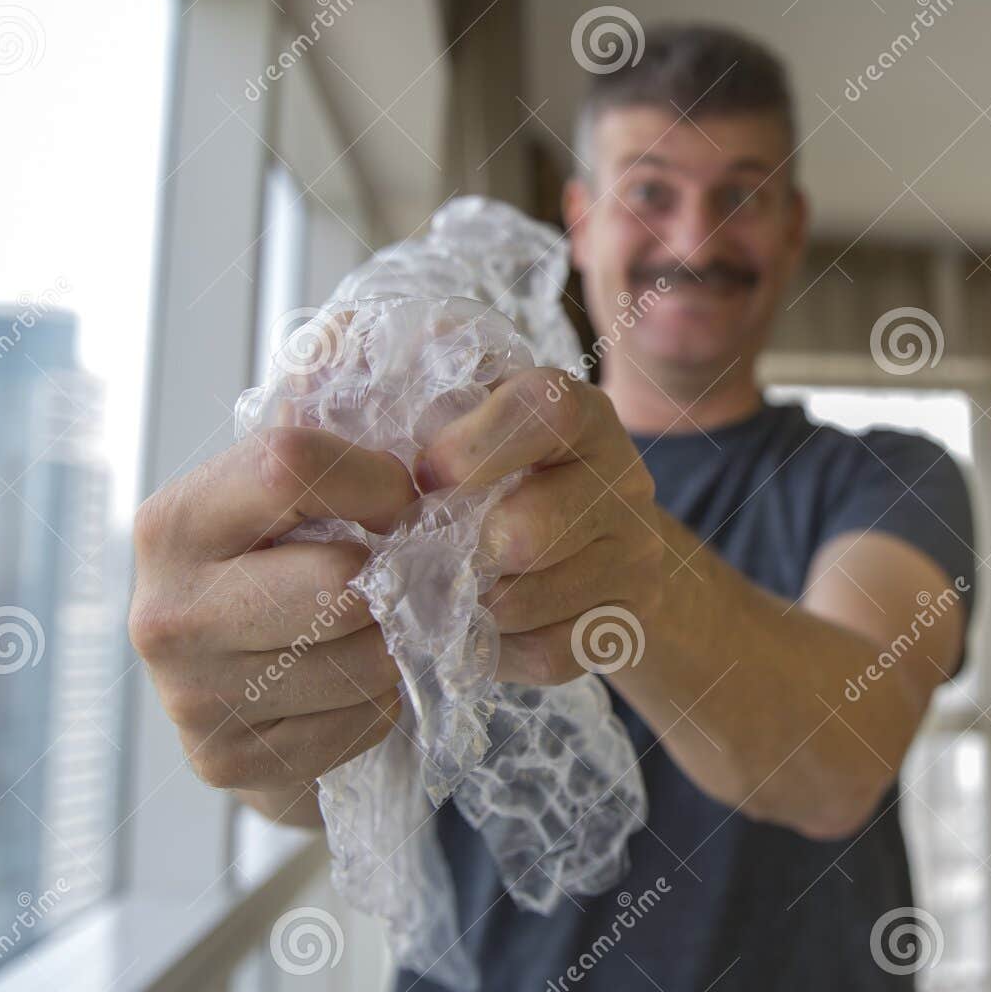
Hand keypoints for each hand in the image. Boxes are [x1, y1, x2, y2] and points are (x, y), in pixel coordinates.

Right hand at [128, 428, 416, 791]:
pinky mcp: (230, 764)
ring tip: (373, 629)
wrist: (248, 690)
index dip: (377, 477)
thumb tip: (358, 329)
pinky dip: (381, 703)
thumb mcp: (291, 481)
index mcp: (176, 520)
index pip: (290, 463)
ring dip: (396, 645)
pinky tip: (353, 684)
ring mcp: (192, 698)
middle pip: (341, 584)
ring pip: (365, 661)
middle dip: (393, 579)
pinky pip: (363, 724)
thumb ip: (323, 404)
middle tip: (400, 574)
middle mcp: (165, 611)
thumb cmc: (284, 562)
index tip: (403, 496)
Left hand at [417, 369, 664, 684]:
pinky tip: (482, 625)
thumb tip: (356, 338)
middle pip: (529, 531)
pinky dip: (500, 648)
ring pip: (531, 600)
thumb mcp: (464, 404)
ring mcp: (634, 551)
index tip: (424, 476)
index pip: (546, 411)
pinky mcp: (626, 619)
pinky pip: (550, 653)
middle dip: (459, 549)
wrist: (589, 541)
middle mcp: (622, 476)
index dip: (477, 446)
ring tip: (448, 588)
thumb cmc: (491, 465)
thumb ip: (421, 372)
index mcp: (577, 411)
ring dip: (470, 603)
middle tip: (424, 550)